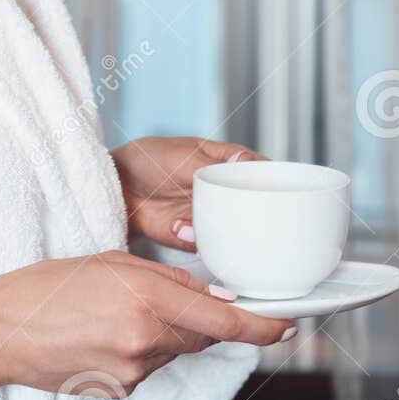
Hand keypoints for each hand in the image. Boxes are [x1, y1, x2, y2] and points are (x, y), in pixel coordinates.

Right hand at [0, 249, 293, 399]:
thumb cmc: (47, 286)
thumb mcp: (109, 263)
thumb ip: (166, 280)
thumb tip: (212, 295)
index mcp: (145, 297)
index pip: (224, 318)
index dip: (264, 325)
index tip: (290, 324)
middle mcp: (145, 338)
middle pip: (205, 335)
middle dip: (206, 319)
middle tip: (183, 301)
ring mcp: (132, 370)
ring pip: (177, 352)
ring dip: (168, 334)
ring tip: (120, 314)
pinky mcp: (119, 391)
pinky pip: (149, 368)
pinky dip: (142, 351)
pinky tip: (106, 336)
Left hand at [110, 136, 265, 250]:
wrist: (118, 188)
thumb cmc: (148, 160)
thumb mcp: (181, 155)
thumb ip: (211, 164)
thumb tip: (245, 161)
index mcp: (227, 163)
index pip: (261, 172)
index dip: (274, 182)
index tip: (280, 192)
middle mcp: (225, 191)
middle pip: (255, 206)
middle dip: (257, 215)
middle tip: (252, 217)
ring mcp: (212, 215)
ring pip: (235, 229)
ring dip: (224, 230)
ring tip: (199, 220)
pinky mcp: (196, 235)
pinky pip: (209, 243)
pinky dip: (197, 238)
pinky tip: (180, 226)